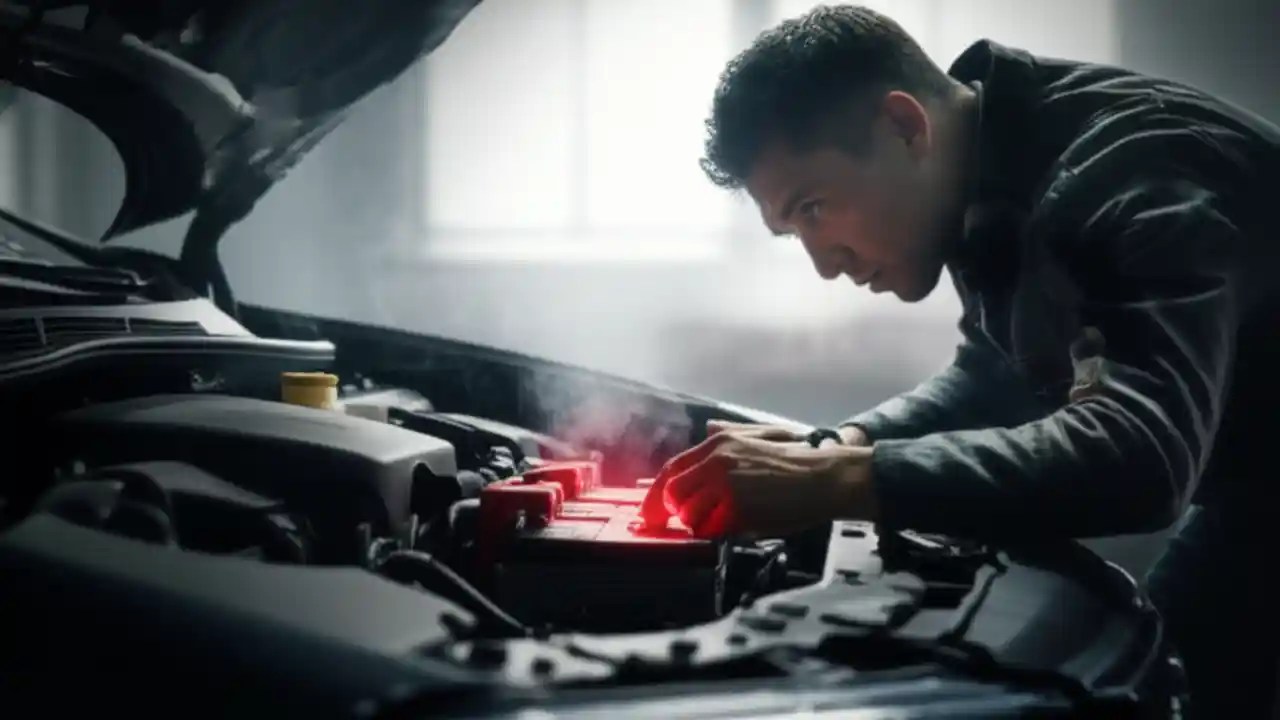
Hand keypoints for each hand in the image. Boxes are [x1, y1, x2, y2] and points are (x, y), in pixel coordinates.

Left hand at [640, 421, 878, 538]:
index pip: (672, 469)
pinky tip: (736, 526)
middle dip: (676, 512)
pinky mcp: (739, 510)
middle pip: (673, 494)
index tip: (651, 511)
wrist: (825, 477)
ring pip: (690, 515)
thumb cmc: (796, 460)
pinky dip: (718, 533)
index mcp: (719, 443)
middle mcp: (717, 461)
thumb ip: (730, 433)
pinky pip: (713, 530)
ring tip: (723, 520)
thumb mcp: (760, 436)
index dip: (657, 493)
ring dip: (700, 524)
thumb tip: (709, 427)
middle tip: (686, 522)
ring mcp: (726, 486)